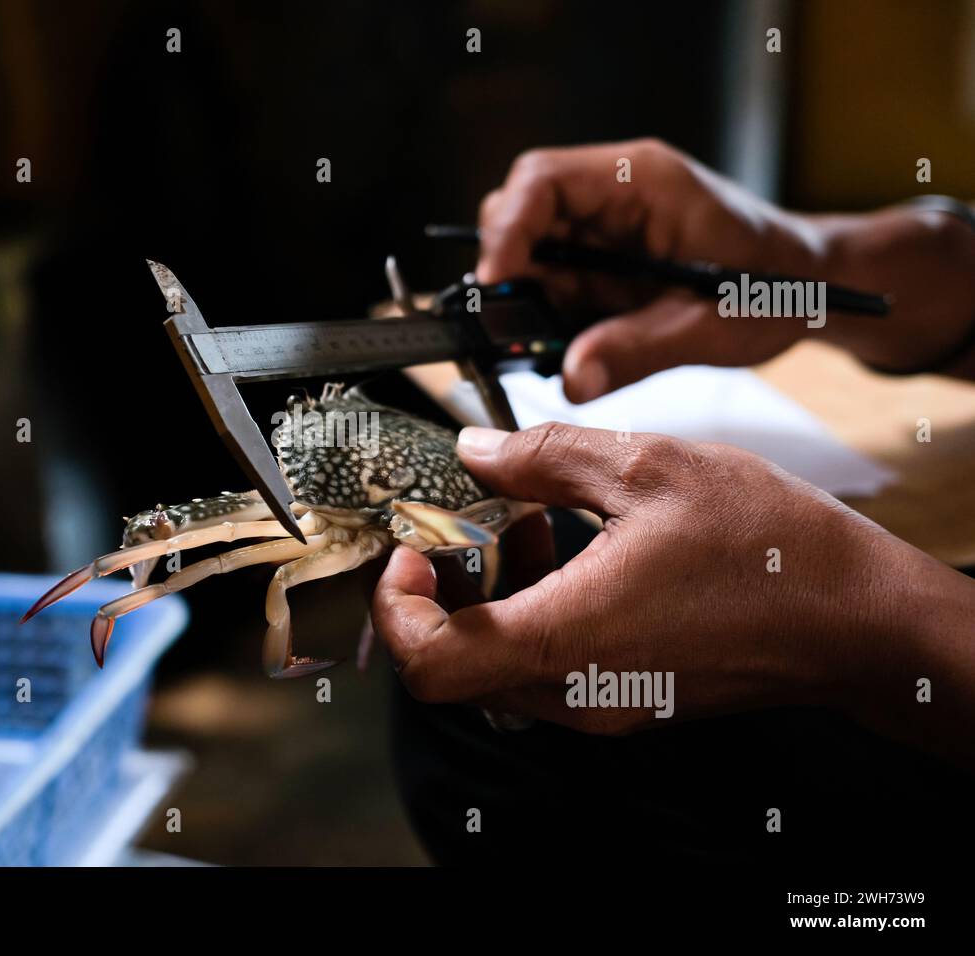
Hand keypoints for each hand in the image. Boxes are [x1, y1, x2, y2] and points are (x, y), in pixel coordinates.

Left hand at [372, 423, 974, 745]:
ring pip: (498, 661)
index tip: (413, 553)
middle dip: (449, 584)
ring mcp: (601, 703)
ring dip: (494, 591)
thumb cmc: (772, 550)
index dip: (398, 607)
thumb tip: (476, 451)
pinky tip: (573, 548)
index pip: (429, 663)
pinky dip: (534, 608)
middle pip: (454, 659)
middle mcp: (575, 690)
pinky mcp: (624, 698)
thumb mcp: (649, 468)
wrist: (858, 620)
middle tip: (472, 521)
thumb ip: (544, 456)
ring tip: (534, 521)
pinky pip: (545, 665)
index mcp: (567, 637)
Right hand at [477, 139, 974, 396]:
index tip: (495, 283)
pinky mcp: (602, 268)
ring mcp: (603, 232)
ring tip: (542, 349)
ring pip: (529, 254)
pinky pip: (552, 288)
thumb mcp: (710, 324)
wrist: (816, 290)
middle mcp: (613, 196)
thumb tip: (571, 378)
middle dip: (507, 270)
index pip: (542, 181)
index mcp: (641, 181)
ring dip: (525, 303)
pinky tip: (567, 352)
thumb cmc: (778, 287)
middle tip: (509, 326)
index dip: (507, 230)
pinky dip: (546, 322)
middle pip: (521, 212)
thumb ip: (636, 349)